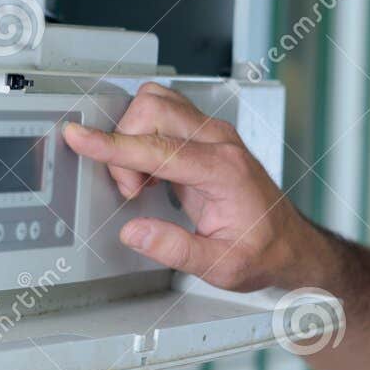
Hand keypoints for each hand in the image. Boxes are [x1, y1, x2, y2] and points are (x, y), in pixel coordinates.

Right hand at [61, 83, 320, 291]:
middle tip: (134, 189)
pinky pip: (162, 115)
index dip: (113, 145)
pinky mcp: (205, 136)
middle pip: (153, 108)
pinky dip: (143, 138)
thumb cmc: (262, 250)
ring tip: (143, 181)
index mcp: (224, 170)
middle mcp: (220, 142)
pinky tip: (152, 173)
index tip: (80, 137)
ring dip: (134, 137)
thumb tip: (135, 232)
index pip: (158, 147)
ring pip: (156, 103)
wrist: (289, 242)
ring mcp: (214, 134)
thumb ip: (175, 249)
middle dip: (125, 145)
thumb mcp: (221, 266)